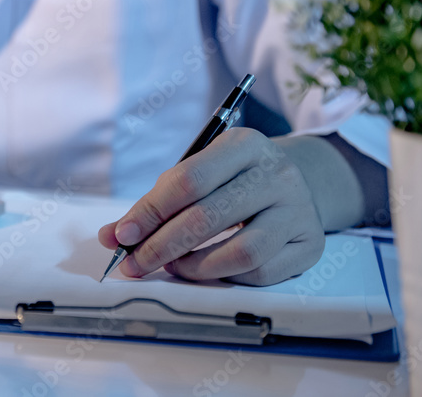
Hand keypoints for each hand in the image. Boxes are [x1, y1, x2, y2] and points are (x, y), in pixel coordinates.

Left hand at [97, 128, 325, 285]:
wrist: (294, 182)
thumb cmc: (231, 179)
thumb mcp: (198, 173)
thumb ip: (154, 203)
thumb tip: (111, 237)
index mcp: (243, 144)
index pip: (188, 180)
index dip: (150, 212)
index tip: (121, 236)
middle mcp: (275, 173)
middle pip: (208, 217)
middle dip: (161, 246)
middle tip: (135, 264)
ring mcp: (298, 210)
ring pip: (240, 252)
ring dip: (195, 267)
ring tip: (172, 266)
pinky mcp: (310, 244)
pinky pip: (261, 272)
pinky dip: (225, 277)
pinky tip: (205, 270)